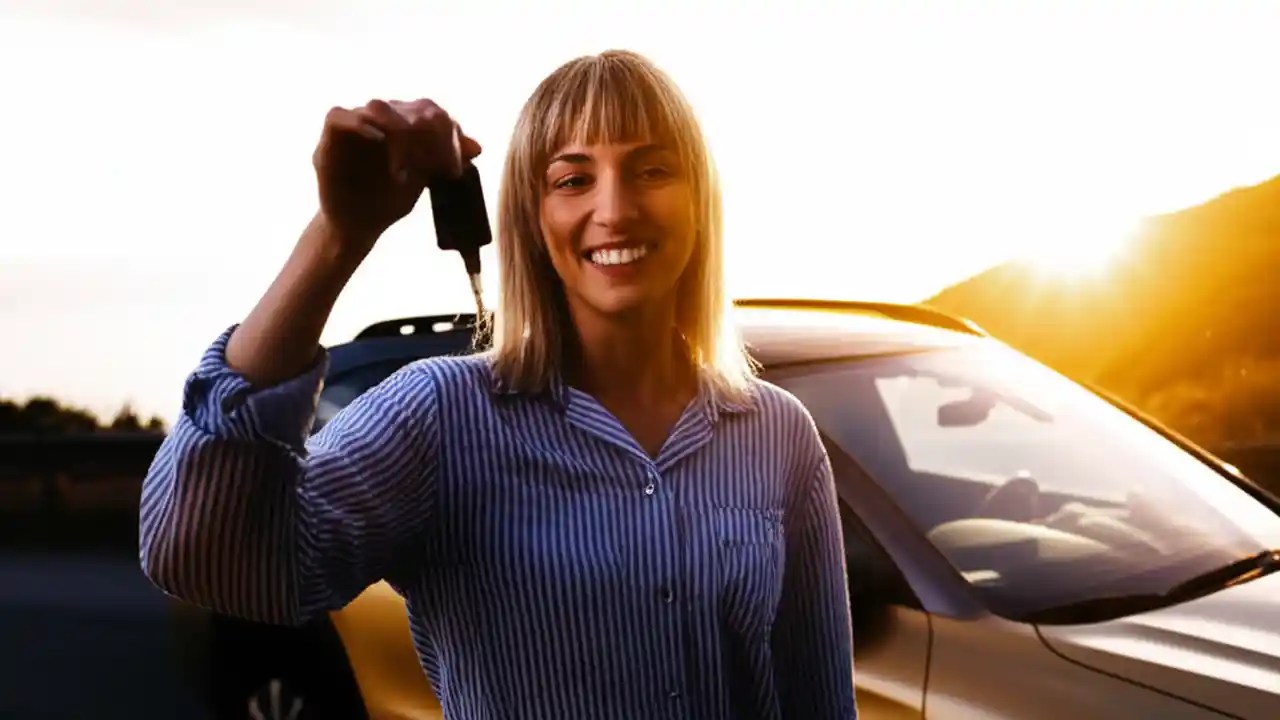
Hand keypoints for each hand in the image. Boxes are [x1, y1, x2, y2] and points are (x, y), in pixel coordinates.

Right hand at [311, 98, 482, 256]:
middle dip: (429, 138)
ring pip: (379, 107)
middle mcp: (383, 118)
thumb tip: (478, 147)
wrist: (360, 226)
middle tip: (433, 168)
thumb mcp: (425, 180)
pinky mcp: (330, 139)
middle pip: (411, 108)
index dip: (448, 136)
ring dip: (399, 133)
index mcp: (407, 123)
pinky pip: (338, 116)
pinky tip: (378, 142)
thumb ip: (448, 160)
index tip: (452, 170)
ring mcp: (356, 125)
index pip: (434, 113)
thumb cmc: (391, 199)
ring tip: (406, 167)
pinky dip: (358, 125)